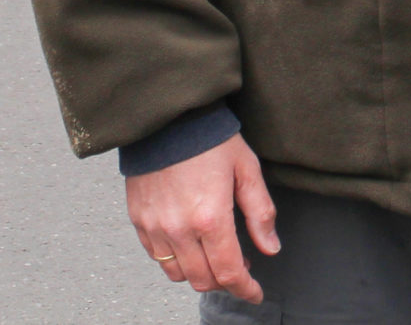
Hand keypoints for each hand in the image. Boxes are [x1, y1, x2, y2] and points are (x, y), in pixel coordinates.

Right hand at [127, 134, 278, 298]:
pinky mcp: (139, 220)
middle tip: (240, 268)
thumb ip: (260, 212)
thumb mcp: (247, 169)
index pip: (230, 272)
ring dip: (200, 274)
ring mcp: (156, 227)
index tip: (255, 293)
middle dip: (225, 282)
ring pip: (178, 274)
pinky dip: (175, 260)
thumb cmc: (211, 138)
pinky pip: (157, 256)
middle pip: (204, 280)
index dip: (246, 289)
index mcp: (211, 218)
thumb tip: (270, 248)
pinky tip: (190, 244)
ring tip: (214, 256)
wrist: (168, 117)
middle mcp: (180, 229)